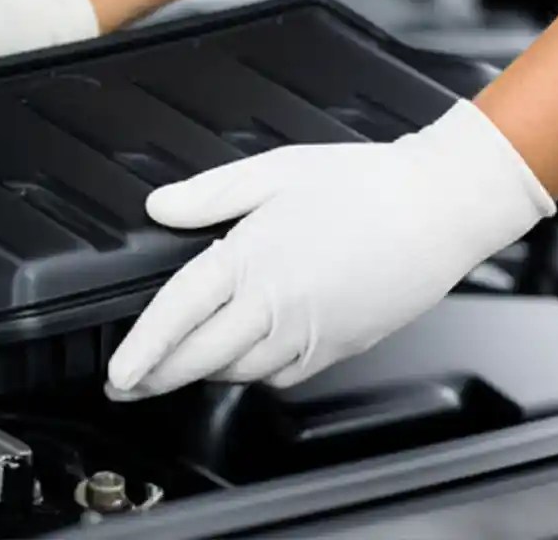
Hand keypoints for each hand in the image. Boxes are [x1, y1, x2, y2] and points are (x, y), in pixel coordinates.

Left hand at [106, 100, 554, 399]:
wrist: (440, 208)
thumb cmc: (364, 184)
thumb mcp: (275, 170)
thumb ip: (210, 193)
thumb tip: (160, 206)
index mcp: (252, 260)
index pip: (180, 314)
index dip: (143, 348)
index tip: (117, 372)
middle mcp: (277, 306)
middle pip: (201, 358)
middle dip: (156, 378)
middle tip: (126, 386)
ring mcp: (310, 334)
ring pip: (239, 372)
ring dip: (201, 375)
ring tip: (172, 372)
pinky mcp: (338, 347)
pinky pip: (282, 377)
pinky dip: (252, 375)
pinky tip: (241, 361)